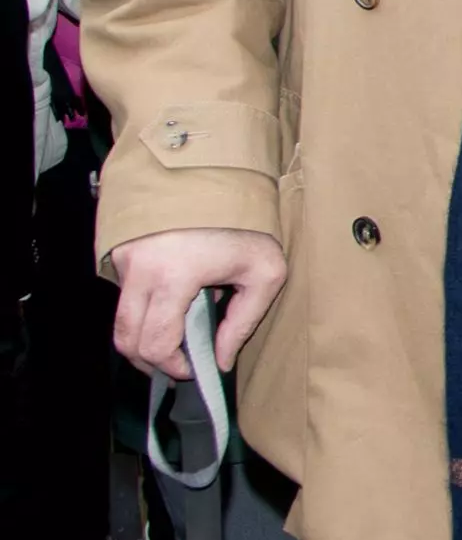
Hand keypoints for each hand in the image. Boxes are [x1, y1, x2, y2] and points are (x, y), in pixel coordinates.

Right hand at [110, 228, 287, 375]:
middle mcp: (140, 268)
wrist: (219, 170)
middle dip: (150, 361)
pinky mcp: (120, 249)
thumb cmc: (248, 222)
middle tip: (177, 362)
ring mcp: (125, 257)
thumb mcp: (264, 274)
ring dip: (142, 336)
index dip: (172, 367)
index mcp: (174, 277)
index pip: (156, 344)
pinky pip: (122, 294)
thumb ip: (242, 324)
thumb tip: (220, 362)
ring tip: (174, 335)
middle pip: (127, 338)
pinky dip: (140, 310)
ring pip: (120, 319)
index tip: (191, 368)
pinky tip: (169, 302)